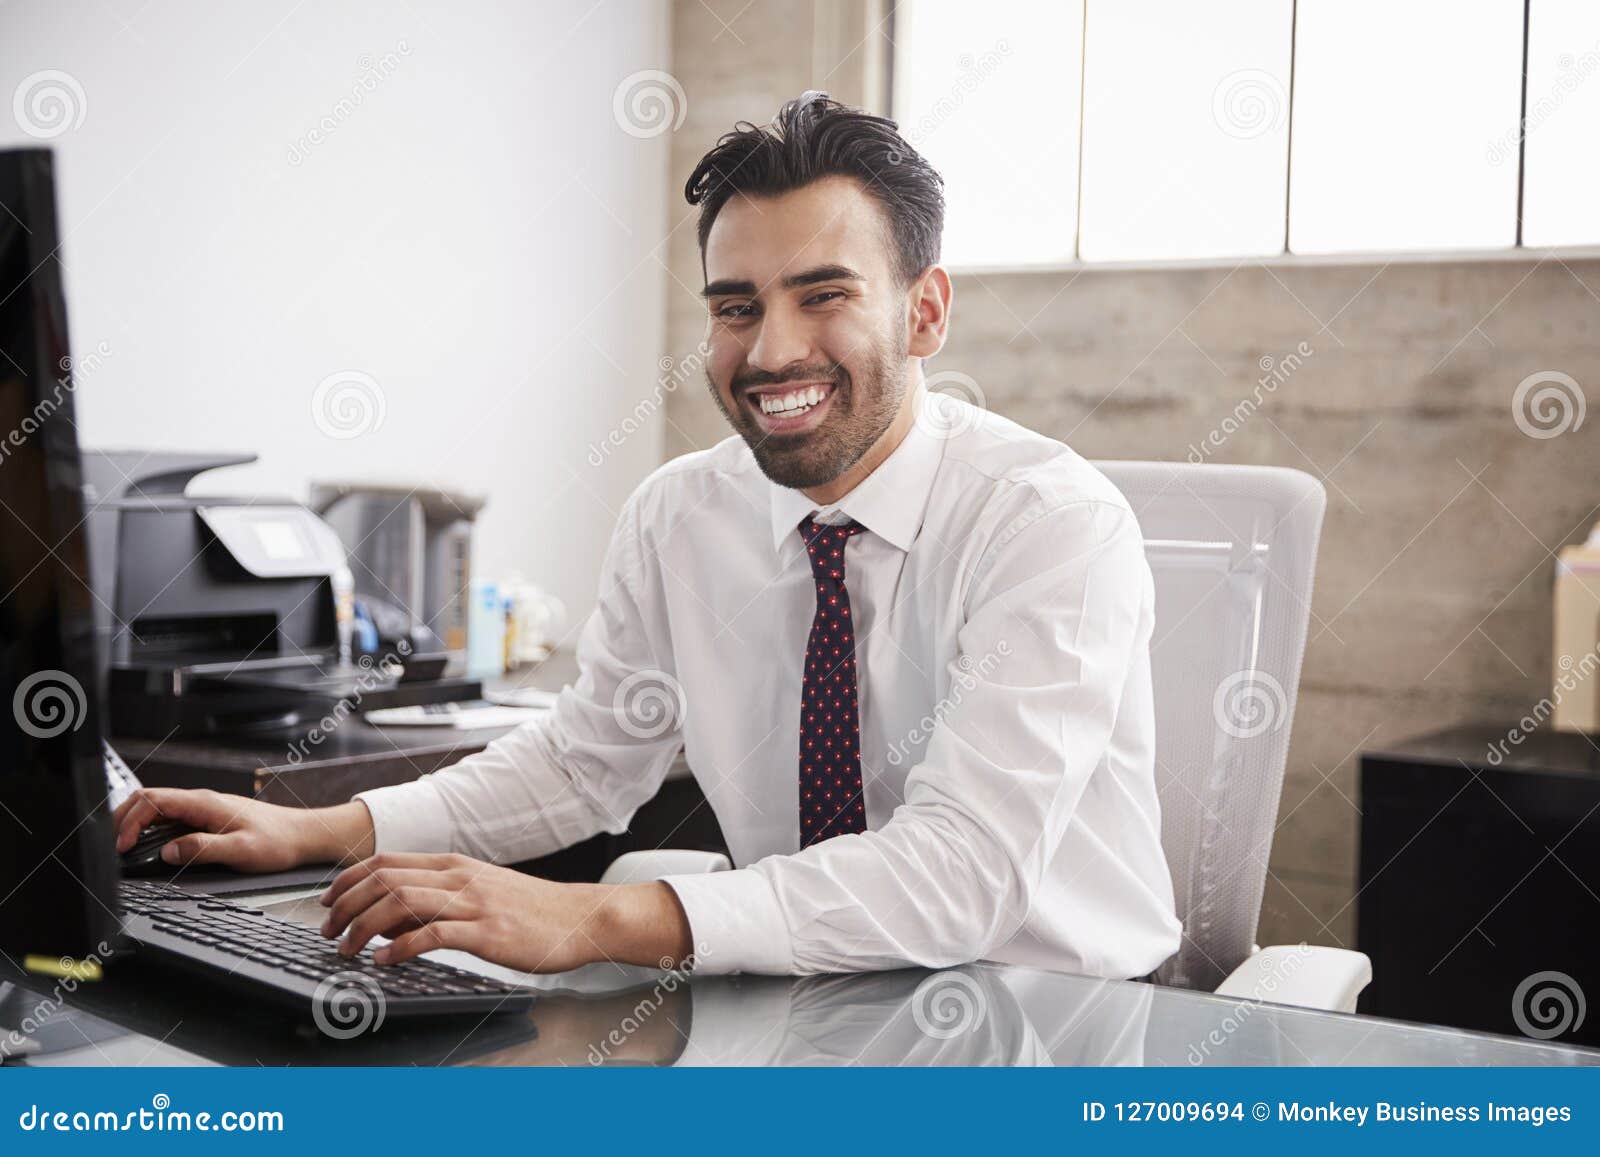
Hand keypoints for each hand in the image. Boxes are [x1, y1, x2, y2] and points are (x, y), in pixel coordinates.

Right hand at [111, 788, 373, 871]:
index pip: (153, 800)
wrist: (304, 835)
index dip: (130, 822)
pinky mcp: (209, 817)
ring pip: (158, 808)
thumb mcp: (240, 850)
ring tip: (122, 844)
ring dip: (136, 822)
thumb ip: (202, 849)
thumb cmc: (278, 841)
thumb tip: (167, 852)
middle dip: (123, 818)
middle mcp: (201, 801)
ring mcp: (204, 808)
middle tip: (111, 844)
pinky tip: (148, 843)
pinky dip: (152, 827)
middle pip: (149, 799)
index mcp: (205, 803)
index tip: (123, 847)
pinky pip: (171, 817)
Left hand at [317, 852, 691, 972]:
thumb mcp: (478, 893)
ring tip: (348, 949)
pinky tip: (385, 961)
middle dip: (345, 904)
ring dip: (363, 926)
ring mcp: (473, 902)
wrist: (580, 917)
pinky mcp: (487, 931)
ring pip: (401, 901)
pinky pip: (432, 934)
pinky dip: (399, 948)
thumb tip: (388, 921)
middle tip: (327, 930)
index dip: (348, 879)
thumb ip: (435, 902)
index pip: (386, 861)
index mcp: (454, 864)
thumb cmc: (530, 910)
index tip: (327, 901)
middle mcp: (459, 877)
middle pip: (384, 878)